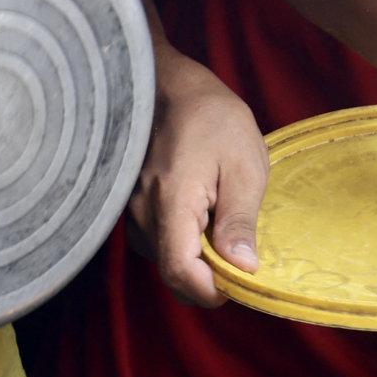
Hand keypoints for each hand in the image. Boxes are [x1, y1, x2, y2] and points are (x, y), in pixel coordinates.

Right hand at [123, 44, 268, 307]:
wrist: (170, 85)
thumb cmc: (212, 118)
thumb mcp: (244, 164)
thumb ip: (240, 219)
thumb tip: (243, 268)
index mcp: (171, 202)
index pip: (181, 273)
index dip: (211, 291)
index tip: (240, 283)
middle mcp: (143, 212)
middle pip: (172, 272)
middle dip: (208, 277)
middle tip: (241, 254)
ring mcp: (132, 209)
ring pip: (165, 258)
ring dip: (196, 256)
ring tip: (222, 220)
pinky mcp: (132, 205)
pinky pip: (157, 240)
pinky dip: (183, 240)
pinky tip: (204, 213)